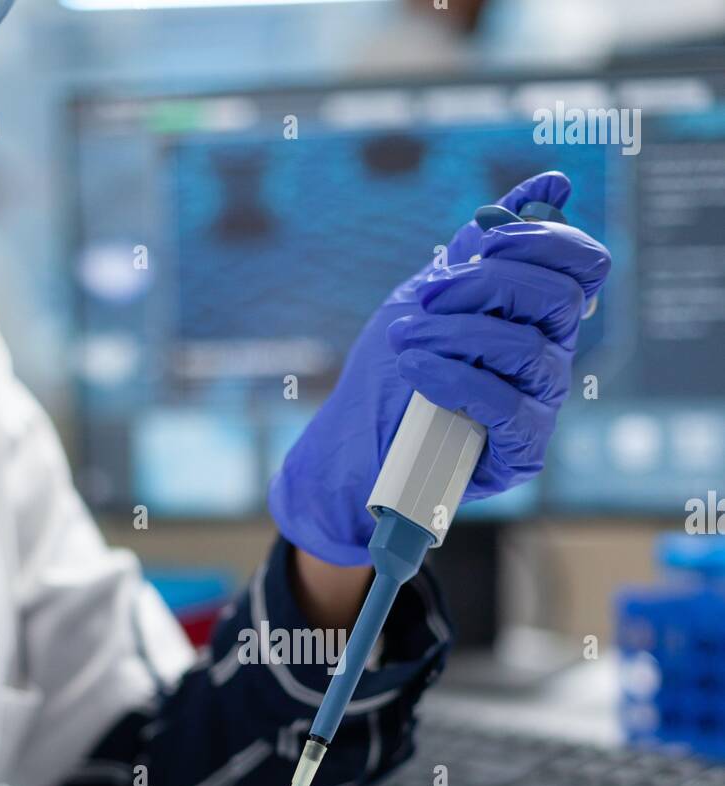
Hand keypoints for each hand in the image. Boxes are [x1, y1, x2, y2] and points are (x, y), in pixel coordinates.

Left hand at [269, 171, 610, 565]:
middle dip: (487, 284)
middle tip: (427, 296)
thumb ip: (481, 246)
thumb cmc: (391, 371)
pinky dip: (456, 378)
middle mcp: (548, 356)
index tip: (486, 240)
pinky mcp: (523, 449)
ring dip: (455, 334)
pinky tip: (417, 371)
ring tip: (403, 341)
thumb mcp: (430, 296)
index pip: (582, 263)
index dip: (544, 240)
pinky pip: (507, 404)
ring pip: (527, 348)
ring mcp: (540, 404)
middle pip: (559, 298)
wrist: (354, 448)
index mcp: (536, 314)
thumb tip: (552, 184)